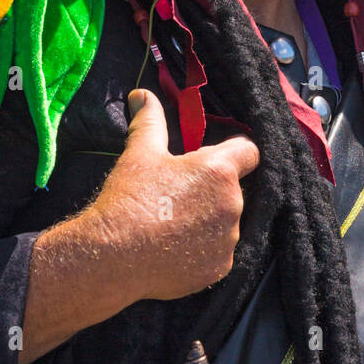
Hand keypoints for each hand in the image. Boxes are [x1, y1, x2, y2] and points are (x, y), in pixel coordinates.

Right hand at [85, 88, 259, 302]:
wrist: (113, 256)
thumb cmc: (130, 199)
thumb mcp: (140, 153)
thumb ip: (150, 120)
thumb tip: (142, 95)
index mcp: (219, 171)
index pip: (249, 152)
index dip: (235, 151)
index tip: (217, 158)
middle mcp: (233, 204)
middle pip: (235, 190)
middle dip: (214, 190)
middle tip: (180, 195)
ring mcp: (228, 239)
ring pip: (227, 223)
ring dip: (209, 221)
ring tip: (174, 224)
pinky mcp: (220, 268)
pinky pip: (218, 252)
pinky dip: (203, 250)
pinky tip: (175, 248)